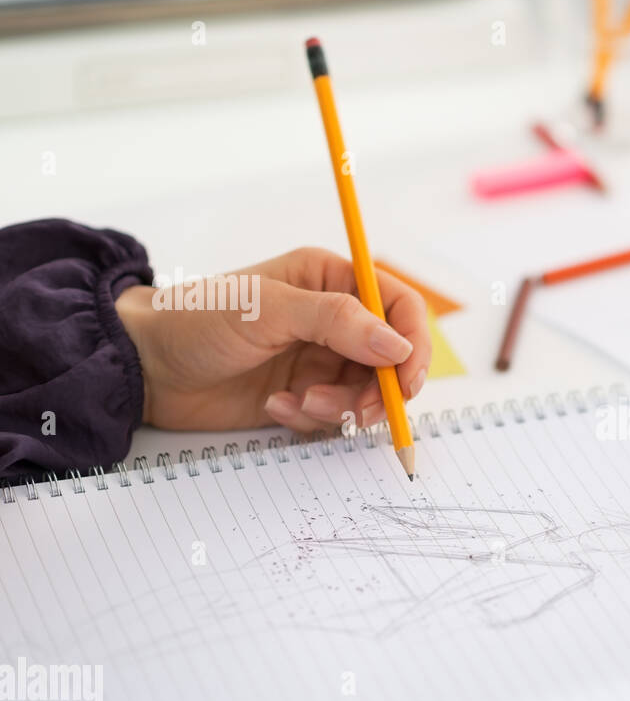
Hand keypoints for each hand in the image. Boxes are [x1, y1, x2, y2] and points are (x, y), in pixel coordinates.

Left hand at [115, 248, 431, 432]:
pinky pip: (335, 415)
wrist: (145, 367)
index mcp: (332, 281)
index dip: (413, 343)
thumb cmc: (197, 320)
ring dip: (342, 407)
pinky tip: (277, 408)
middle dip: (377, 388)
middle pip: (393, 359)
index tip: (405, 380)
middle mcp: (334, 320)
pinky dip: (313, 419)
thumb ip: (337, 322)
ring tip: (301, 404)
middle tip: (351, 408)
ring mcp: (321, 360)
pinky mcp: (305, 395)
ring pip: (368, 393)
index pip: (400, 307)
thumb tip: (397, 345)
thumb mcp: (268, 309)